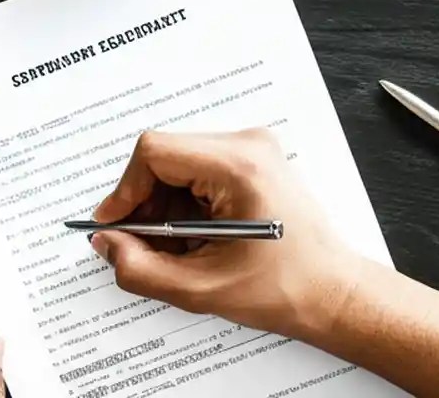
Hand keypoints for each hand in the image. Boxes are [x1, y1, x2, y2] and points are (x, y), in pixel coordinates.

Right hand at [91, 129, 359, 337]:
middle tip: (144, 244)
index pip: (155, 152)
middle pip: (163, 157)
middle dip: (145, 203)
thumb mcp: (201, 289)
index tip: (116, 224)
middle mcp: (247, 146)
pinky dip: (182, 205)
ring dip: (164, 207)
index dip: (125, 190)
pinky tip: (195, 238)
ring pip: (176, 164)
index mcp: (239, 167)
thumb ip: (142, 268)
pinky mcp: (250, 161)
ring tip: (179, 248)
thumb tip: (107, 244)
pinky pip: (195, 172)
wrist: (332, 292)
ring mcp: (251, 150)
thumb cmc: (287, 288)